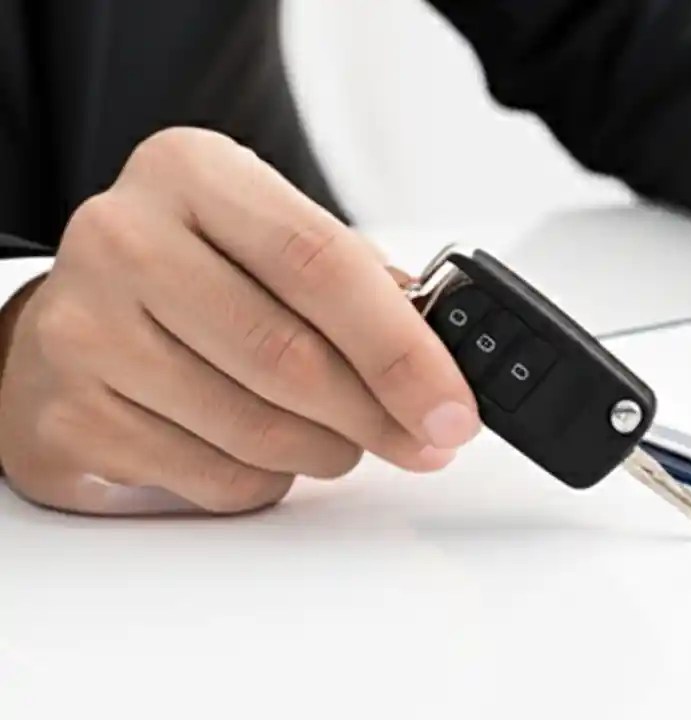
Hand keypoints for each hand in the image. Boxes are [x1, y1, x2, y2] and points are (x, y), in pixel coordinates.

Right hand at [0, 128, 478, 515]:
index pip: (322, 264)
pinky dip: (268, 478)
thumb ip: (354, 278)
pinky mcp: (68, 416)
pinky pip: (213, 476)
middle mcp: (125, 240)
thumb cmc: (188, 275)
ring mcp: (85, 331)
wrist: (70, 320)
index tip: (453, 406)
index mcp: (192, 174)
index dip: (402, 349)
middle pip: (291, 357)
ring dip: (329, 451)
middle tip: (425, 440)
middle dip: (380, 416)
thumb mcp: (266, 237)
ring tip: (342, 439)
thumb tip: (438, 351)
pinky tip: (268, 452)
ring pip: (256, 429)